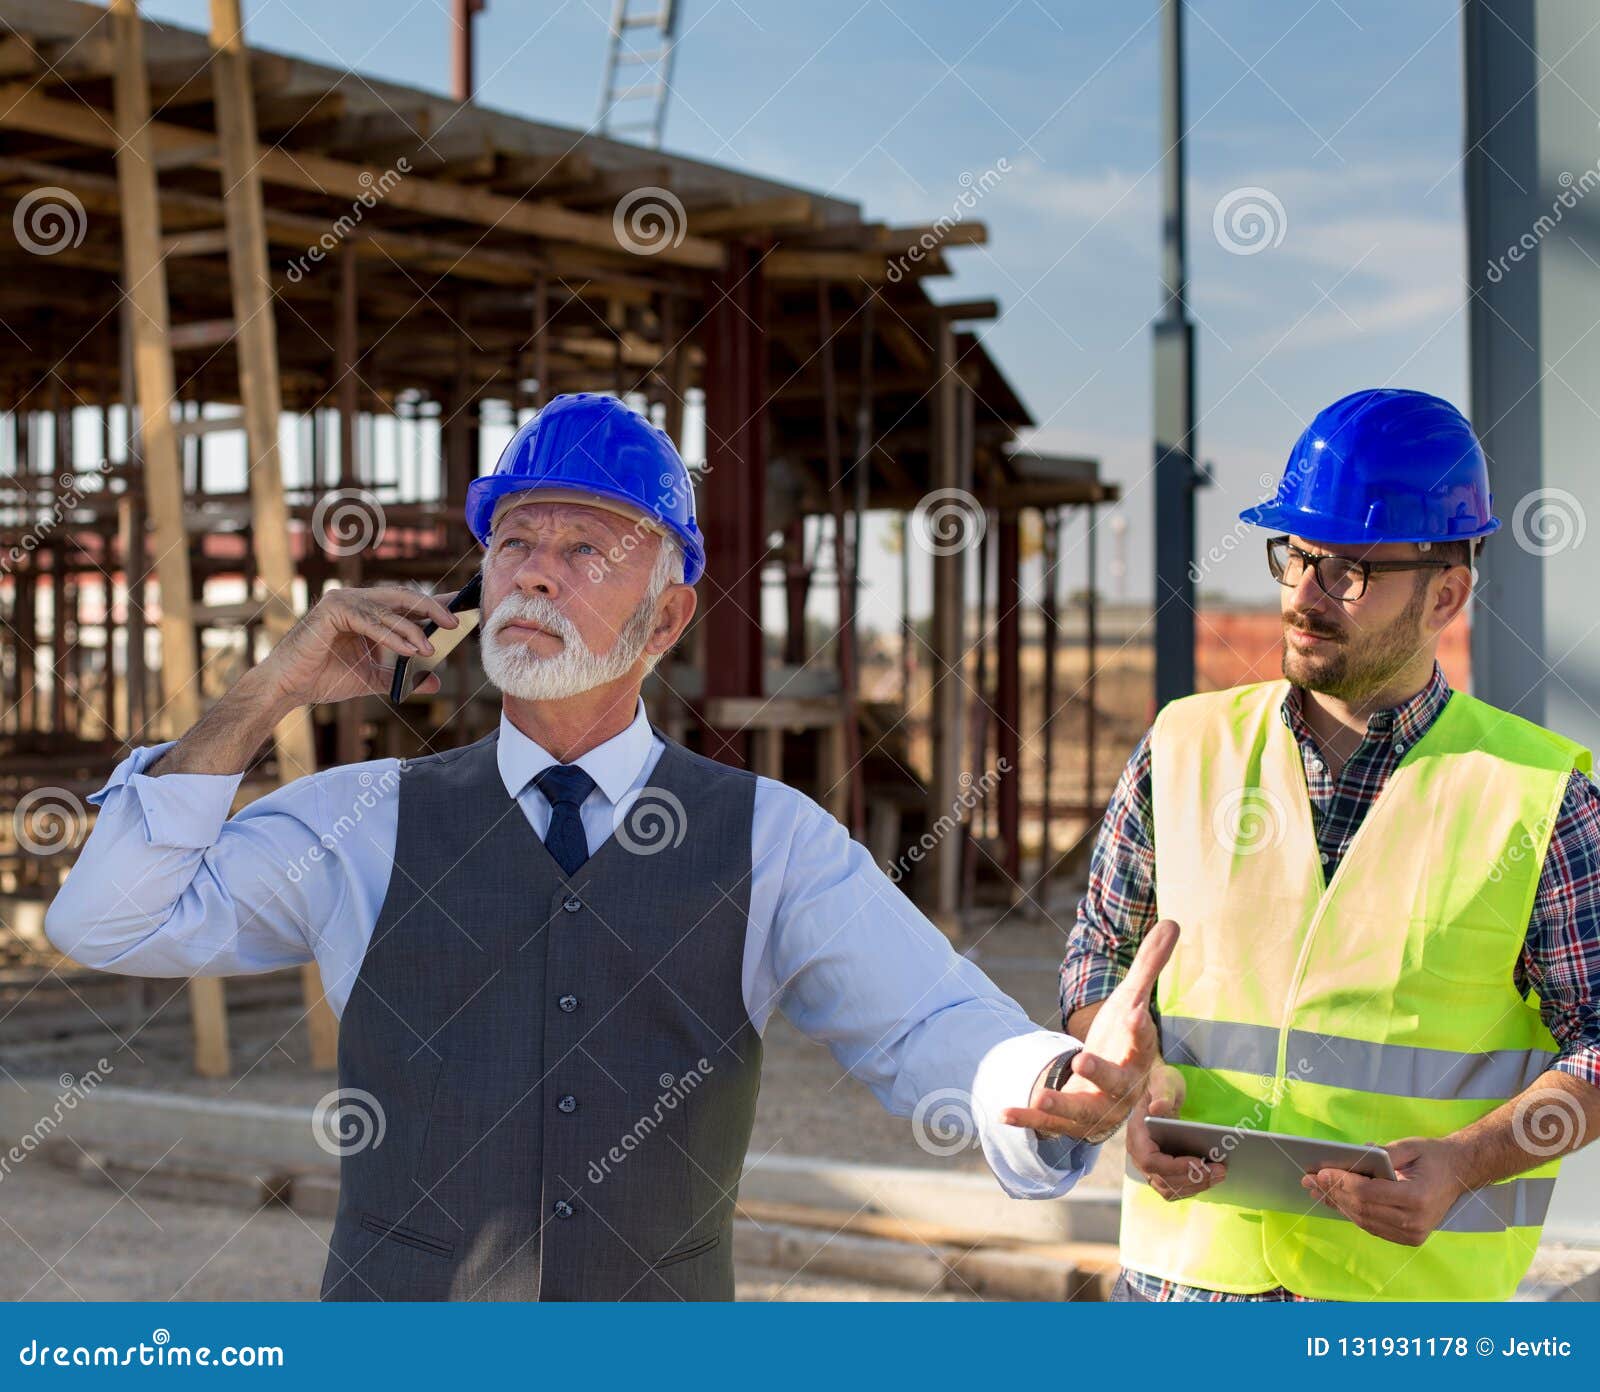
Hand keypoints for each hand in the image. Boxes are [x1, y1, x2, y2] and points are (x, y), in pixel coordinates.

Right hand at [252, 586, 459, 709]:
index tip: (460, 611)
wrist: (290, 687)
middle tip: (454, 622)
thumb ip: (402, 676)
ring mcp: (342, 601)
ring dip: (412, 629)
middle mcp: (355, 600)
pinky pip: (370, 620)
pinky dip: (392, 635)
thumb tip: (435, 681)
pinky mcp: (331, 610)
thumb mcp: (373, 679)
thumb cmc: (325, 678)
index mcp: (366, 611)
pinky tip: (409, 649)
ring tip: (430, 648)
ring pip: (388, 610)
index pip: (405, 603)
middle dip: (431, 609)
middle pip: (402, 598)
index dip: (434, 605)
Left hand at [1003, 918, 1178, 1142]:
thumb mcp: (1131, 1000)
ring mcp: (1095, 1108)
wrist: (1110, 1090)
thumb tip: (1173, 922)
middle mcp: (1121, 1087)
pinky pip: (1048, 1126)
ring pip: (1082, 1112)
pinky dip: (1026, 1121)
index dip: (1140, 1031)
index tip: (1136, 1013)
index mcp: (1138, 1056)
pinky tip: (1003, 1113)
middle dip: (1101, 1074)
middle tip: (1082, 1060)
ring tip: (1040, 1097)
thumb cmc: (1123, 1040)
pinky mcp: (1069, 1122)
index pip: (1143, 1042)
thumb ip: (1148, 966)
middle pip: (1117, 1084)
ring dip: (1061, 1107)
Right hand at [1126, 1062, 1226, 1199]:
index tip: (1199, 1162)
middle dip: (1193, 1178)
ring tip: (1220, 1174)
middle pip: (1162, 1179)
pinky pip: (1173, 1188)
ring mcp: (1148, 1165)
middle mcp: (1138, 1154)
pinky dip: (1193, 1187)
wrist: (1162, 1092)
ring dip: (1195, 1186)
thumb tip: (1158, 1108)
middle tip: (1220, 1170)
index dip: (1174, 1167)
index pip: (1150, 1161)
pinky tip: (1211, 1177)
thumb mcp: (1163, 1082)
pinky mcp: (1160, 1171)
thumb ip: (1162, 1093)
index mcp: (1136, 1134)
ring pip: (1168, 1188)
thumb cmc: (1163, 1084)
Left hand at [1301, 1137, 1465, 1245]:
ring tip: (1315, 1189)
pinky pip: (1371, 1226)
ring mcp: (1411, 1234)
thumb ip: (1381, 1152)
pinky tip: (1333, 1200)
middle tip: (1309, 1179)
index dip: (1342, 1183)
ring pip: (1363, 1220)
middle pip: (1362, 1208)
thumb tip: (1351, 1154)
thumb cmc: (1433, 1157)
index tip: (1321, 1171)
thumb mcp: (1409, 1146)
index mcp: (1417, 1198)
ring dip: (1337, 1204)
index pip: (1369, 1194)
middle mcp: (1414, 1222)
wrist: (1458, 1174)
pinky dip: (1350, 1212)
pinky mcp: (1407, 1238)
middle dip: (1332, 1192)